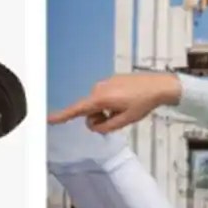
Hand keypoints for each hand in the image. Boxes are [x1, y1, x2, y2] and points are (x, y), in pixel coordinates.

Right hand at [47, 73, 181, 132]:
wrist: (159, 86)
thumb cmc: (143, 103)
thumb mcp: (124, 121)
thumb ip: (105, 127)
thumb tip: (94, 126)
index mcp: (100, 98)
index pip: (77, 110)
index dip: (62, 116)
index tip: (49, 119)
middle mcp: (98, 89)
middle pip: (89, 111)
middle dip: (100, 117)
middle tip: (119, 117)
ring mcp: (104, 83)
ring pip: (98, 105)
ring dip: (107, 110)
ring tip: (125, 108)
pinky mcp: (111, 81)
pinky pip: (105, 97)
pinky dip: (112, 103)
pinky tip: (127, 101)